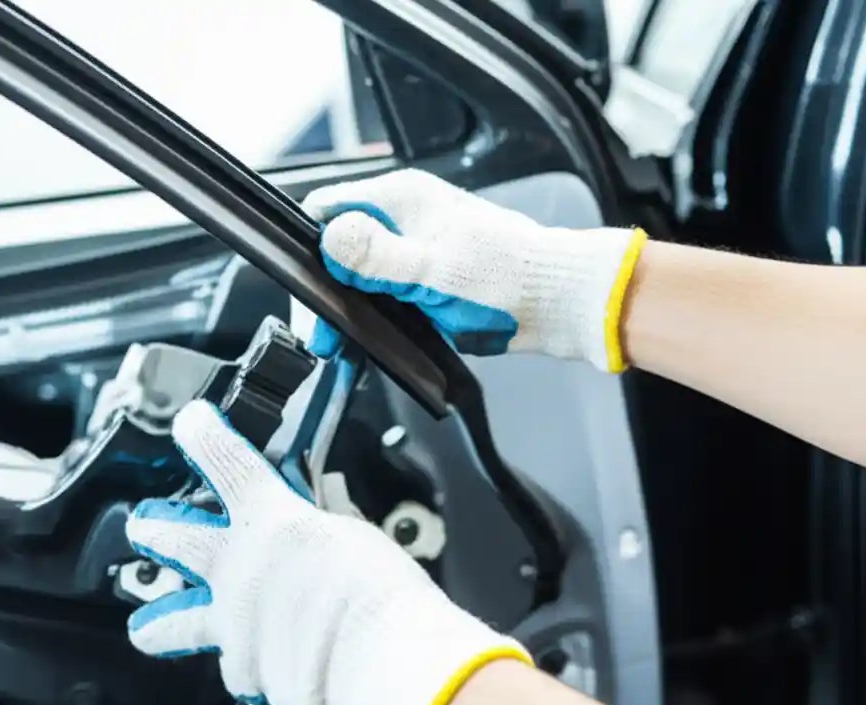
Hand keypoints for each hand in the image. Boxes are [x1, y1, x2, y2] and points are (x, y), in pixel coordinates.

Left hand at [125, 400, 531, 704]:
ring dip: (159, 624)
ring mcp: (231, 622)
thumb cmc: (375, 594)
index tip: (190, 423)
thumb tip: (327, 517)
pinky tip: (268, 669)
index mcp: (268, 517)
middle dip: (150, 527)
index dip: (201, 434)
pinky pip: (240, 669)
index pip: (222, 457)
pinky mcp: (242, 673)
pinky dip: (253, 667)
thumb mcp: (354, 537)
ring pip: (172, 623)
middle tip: (143, 525)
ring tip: (145, 630)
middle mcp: (236, 566)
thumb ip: (328, 525)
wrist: (373, 659)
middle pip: (169, 535)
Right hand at [302, 169, 646, 371]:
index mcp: (401, 198)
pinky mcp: (427, 276)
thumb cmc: (508, 278)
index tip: (308, 290)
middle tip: (326, 334)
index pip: (328, 208)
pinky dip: (373, 316)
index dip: (310, 248)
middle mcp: (404, 217)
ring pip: (359, 273)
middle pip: (339, 246)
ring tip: (344, 345)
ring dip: (348, 307)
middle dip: (326, 290)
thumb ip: (376, 256)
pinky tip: (370, 341)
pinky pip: (384, 292)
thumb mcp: (431, 269)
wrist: (557, 302)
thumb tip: (330, 238)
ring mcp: (415, 247)